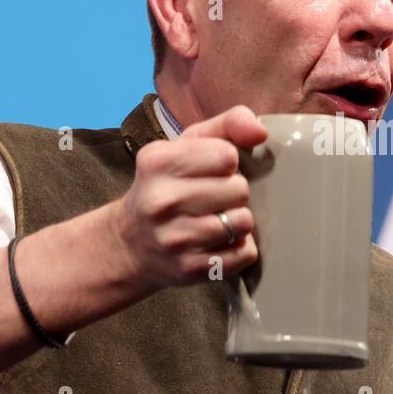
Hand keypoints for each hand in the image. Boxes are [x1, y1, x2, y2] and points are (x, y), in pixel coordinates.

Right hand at [112, 104, 268, 292]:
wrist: (132, 243)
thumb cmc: (168, 186)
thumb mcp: (186, 145)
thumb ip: (228, 125)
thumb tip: (261, 131)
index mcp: (158, 161)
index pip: (227, 156)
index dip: (228, 163)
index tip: (211, 171)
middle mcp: (161, 200)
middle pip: (239, 189)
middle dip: (234, 192)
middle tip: (214, 198)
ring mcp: (174, 239)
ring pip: (244, 222)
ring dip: (239, 220)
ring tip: (217, 218)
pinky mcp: (190, 269)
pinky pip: (244, 253)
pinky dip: (240, 247)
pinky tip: (219, 241)